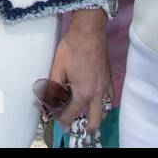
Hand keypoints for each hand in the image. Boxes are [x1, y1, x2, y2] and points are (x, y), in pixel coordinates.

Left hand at [49, 8, 112, 132]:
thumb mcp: (57, 68)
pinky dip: (103, 102)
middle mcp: (97, 93)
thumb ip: (52, 87)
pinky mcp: (109, 78)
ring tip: (83, 110)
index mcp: (83, 93)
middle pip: (94, 120)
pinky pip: (110, 97)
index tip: (55, 116)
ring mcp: (105, 86)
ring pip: (104, 110)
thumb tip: (48, 100)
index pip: (72, 114)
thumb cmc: (71, 47)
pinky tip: (95, 96)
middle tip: (73, 122)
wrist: (89, 31)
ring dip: (94, 114)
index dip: (61, 118)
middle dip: (84, 126)